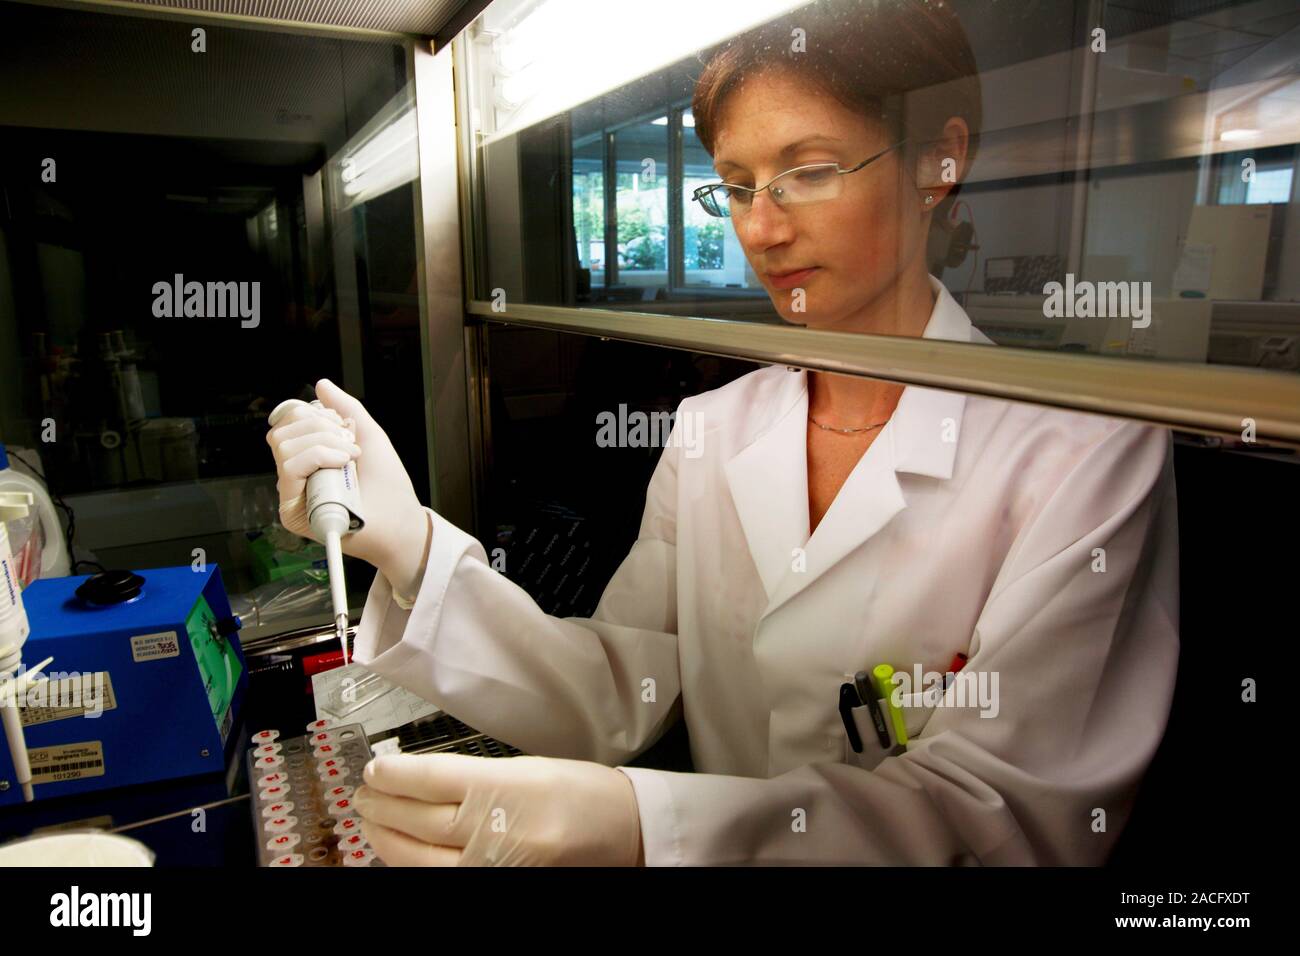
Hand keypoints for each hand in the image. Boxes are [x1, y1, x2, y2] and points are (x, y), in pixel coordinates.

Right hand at [265, 378, 426, 581]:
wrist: (399, 518)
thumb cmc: (387, 483)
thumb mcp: (369, 435)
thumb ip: (346, 407)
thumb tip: (321, 384)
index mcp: (310, 454)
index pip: (289, 422)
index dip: (313, 414)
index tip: (343, 426)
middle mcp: (298, 473)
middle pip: (283, 430)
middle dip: (320, 426)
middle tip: (349, 444)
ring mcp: (293, 492)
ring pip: (283, 445)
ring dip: (323, 442)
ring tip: (349, 457)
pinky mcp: (292, 511)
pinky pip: (289, 468)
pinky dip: (319, 457)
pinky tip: (341, 465)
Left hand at [354, 753, 644, 865]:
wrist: (626, 831)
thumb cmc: (583, 793)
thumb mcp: (526, 768)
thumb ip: (473, 777)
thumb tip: (418, 781)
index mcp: (504, 786)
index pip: (428, 779)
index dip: (392, 774)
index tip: (374, 767)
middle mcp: (494, 829)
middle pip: (416, 817)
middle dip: (380, 804)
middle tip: (363, 791)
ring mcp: (494, 864)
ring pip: (417, 855)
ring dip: (386, 836)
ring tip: (372, 819)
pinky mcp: (498, 883)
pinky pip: (441, 877)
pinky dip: (413, 863)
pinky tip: (400, 849)